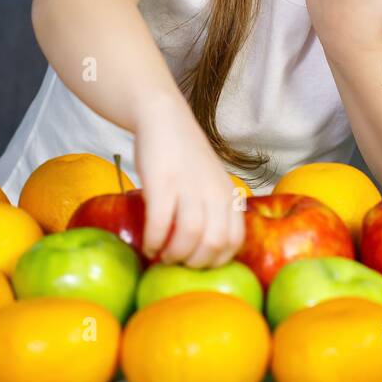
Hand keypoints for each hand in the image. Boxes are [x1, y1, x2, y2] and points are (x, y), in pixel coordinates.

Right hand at [133, 95, 246, 267]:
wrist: (163, 118)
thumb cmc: (184, 156)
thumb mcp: (211, 182)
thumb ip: (214, 210)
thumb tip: (204, 249)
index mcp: (229, 195)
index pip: (234, 241)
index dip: (215, 261)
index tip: (196, 263)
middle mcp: (214, 192)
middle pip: (213, 244)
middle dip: (193, 263)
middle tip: (175, 262)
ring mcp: (189, 187)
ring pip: (190, 237)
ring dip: (173, 255)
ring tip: (160, 255)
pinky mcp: (163, 182)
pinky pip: (160, 223)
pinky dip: (154, 241)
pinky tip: (148, 244)